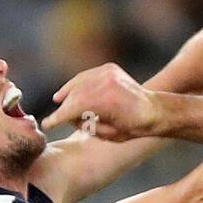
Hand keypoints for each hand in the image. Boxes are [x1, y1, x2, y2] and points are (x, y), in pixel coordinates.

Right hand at [40, 63, 159, 140]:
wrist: (155, 110)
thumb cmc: (133, 128)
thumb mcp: (108, 134)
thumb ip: (86, 124)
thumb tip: (71, 116)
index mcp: (105, 101)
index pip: (73, 108)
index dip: (58, 118)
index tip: (47, 124)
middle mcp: (106, 83)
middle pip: (74, 94)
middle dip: (63, 107)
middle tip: (53, 118)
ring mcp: (108, 73)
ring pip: (79, 82)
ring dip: (67, 91)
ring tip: (58, 99)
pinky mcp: (109, 68)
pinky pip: (87, 75)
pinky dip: (78, 82)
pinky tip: (71, 90)